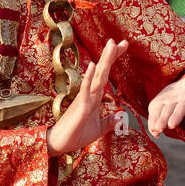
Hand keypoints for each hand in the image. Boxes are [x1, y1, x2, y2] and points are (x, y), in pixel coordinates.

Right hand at [47, 38, 126, 155]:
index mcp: (95, 96)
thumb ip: (109, 122)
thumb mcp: (98, 129)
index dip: (114, 60)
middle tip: (123, 41)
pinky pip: (85, 89)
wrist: (60, 144)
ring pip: (97, 76)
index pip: (106, 75)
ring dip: (105, 61)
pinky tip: (92, 65)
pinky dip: (89, 77)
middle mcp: (90, 93)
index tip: (124, 46)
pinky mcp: (80, 105)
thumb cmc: (77, 134)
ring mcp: (85, 97)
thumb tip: (120, 116)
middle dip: (112, 56)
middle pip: (103, 71)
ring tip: (111, 45)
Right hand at [146, 72, 184, 136]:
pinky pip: (152, 113)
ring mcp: (163, 100)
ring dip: (155, 121)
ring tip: (156, 132)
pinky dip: (151, 122)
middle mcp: (173, 96)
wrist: (183, 83)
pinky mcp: (157, 103)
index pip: (182, 106)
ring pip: (157, 111)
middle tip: (160, 129)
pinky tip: (155, 133)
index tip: (173, 124)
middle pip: (167, 110)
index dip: (177, 115)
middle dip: (162, 119)